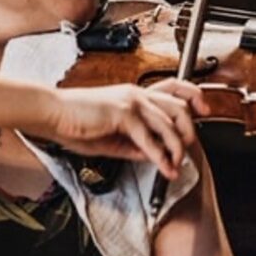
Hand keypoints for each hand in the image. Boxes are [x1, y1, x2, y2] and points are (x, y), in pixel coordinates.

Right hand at [27, 79, 209, 179]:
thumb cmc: (73, 122)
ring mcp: (130, 101)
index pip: (172, 87)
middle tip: (189, 149)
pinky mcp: (122, 114)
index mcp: (133, 95)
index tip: (203, 111)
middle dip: (190, 129)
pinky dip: (160, 155)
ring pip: (170, 122)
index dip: (193, 96)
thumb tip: (150, 155)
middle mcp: (136, 94)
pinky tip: (163, 167)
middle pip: (179, 105)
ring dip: (177, 147)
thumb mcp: (108, 137)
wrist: (51, 113)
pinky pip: (150, 137)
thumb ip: (131, 144)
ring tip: (176, 165)